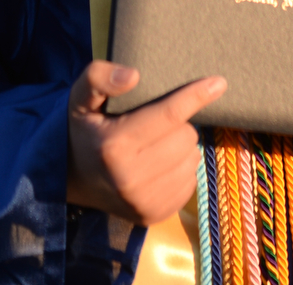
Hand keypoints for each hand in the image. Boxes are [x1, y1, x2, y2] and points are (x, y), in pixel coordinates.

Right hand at [65, 60, 226, 224]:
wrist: (73, 179)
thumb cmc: (86, 129)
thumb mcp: (80, 97)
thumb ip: (98, 77)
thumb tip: (134, 75)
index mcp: (114, 146)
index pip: (168, 115)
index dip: (195, 96)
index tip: (219, 83)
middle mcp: (130, 179)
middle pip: (185, 135)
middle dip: (177, 124)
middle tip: (153, 124)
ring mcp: (144, 202)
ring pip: (192, 158)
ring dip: (180, 146)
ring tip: (154, 145)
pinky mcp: (155, 216)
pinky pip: (190, 181)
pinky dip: (180, 168)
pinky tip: (158, 165)